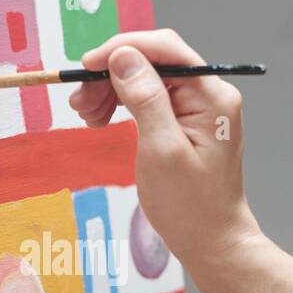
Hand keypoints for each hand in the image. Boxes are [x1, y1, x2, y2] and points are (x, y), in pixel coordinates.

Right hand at [70, 29, 260, 275]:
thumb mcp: (162, 150)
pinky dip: (121, 104)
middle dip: (111, 75)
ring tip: (86, 115)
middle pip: (153, 63)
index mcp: (211, 96)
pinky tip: (102, 119)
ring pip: (146, 79)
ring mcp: (197, 108)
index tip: (86, 66)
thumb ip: (145, 99)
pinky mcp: (184, 122)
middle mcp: (208, 94)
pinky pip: (148, 99)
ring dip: (112, 90)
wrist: (212, 242)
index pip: (166, 49)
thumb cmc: (191, 206)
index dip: (122, 49)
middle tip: (79, 102)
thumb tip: (123, 56)